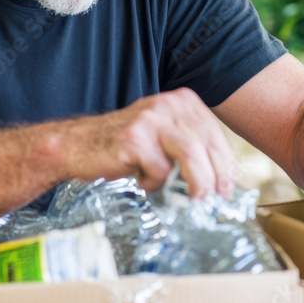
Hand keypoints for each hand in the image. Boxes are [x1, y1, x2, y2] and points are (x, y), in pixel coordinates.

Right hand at [62, 88, 235, 198]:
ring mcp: (150, 119)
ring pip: (191, 154)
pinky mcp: (134, 138)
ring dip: (197, 183)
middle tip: (211, 201)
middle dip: (214, 179)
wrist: (78, 145)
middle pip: (207, 144)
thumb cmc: (125, 147)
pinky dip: (155, 183)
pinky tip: (141, 181)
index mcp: (182, 101)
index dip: (224, 166)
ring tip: (192, 201)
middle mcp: (168, 104)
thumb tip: (222, 182)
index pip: (215, 135)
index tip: (225, 189)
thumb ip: (192, 149)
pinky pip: (160, 168)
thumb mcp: (165, 138)